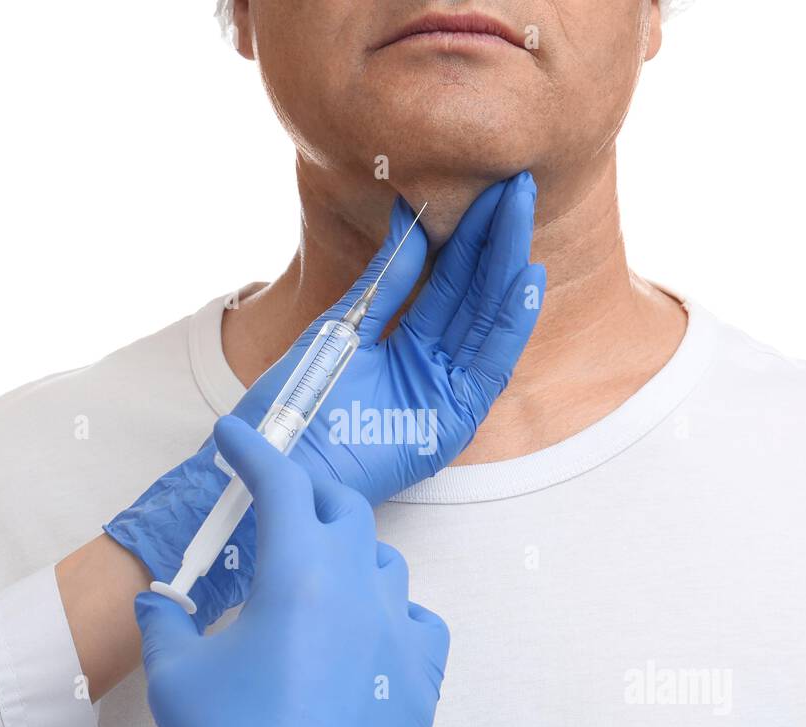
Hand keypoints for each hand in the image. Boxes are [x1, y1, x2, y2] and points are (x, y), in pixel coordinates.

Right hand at [136, 415, 449, 726]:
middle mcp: (360, 593)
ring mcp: (400, 638)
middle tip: (275, 504)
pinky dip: (394, 617)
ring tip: (318, 578)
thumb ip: (165, 623)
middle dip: (306, 496)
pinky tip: (369, 635)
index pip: (282, 486)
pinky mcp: (422, 684)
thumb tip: (158, 600)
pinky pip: (420, 626)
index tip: (234, 437)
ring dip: (351, 556)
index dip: (255, 452)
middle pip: (344, 513)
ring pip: (387, 567)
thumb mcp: (176, 676)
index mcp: (299, 576)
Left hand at [235, 171, 545, 502]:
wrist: (279, 462)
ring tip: (522, 213)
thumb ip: (382, 283)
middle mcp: (431, 364)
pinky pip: (490, 366)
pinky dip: (511, 324)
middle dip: (496, 239)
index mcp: (403, 342)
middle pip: (473, 293)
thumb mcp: (340, 327)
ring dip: (508, 266)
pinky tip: (526, 278)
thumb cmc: (298, 405)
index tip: (486, 188)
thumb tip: (408, 219)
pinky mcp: (454, 419)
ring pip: (487, 319)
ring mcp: (444, 390)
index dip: (467, 235)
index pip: (446, 279)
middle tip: (518, 184)